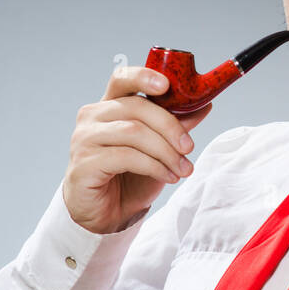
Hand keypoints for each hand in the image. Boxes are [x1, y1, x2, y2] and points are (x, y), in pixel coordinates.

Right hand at [62, 67, 212, 233]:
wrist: (108, 212)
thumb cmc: (130, 176)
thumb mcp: (159, 147)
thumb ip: (175, 125)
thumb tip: (204, 105)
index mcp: (110, 105)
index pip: (122, 78)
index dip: (143, 77)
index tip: (166, 85)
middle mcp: (92, 117)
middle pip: (136, 107)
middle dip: (170, 127)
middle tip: (189, 147)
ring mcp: (84, 139)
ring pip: (134, 132)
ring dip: (166, 151)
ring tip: (183, 168)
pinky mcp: (84, 163)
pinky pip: (126, 157)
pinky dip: (154, 166)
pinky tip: (168, 176)